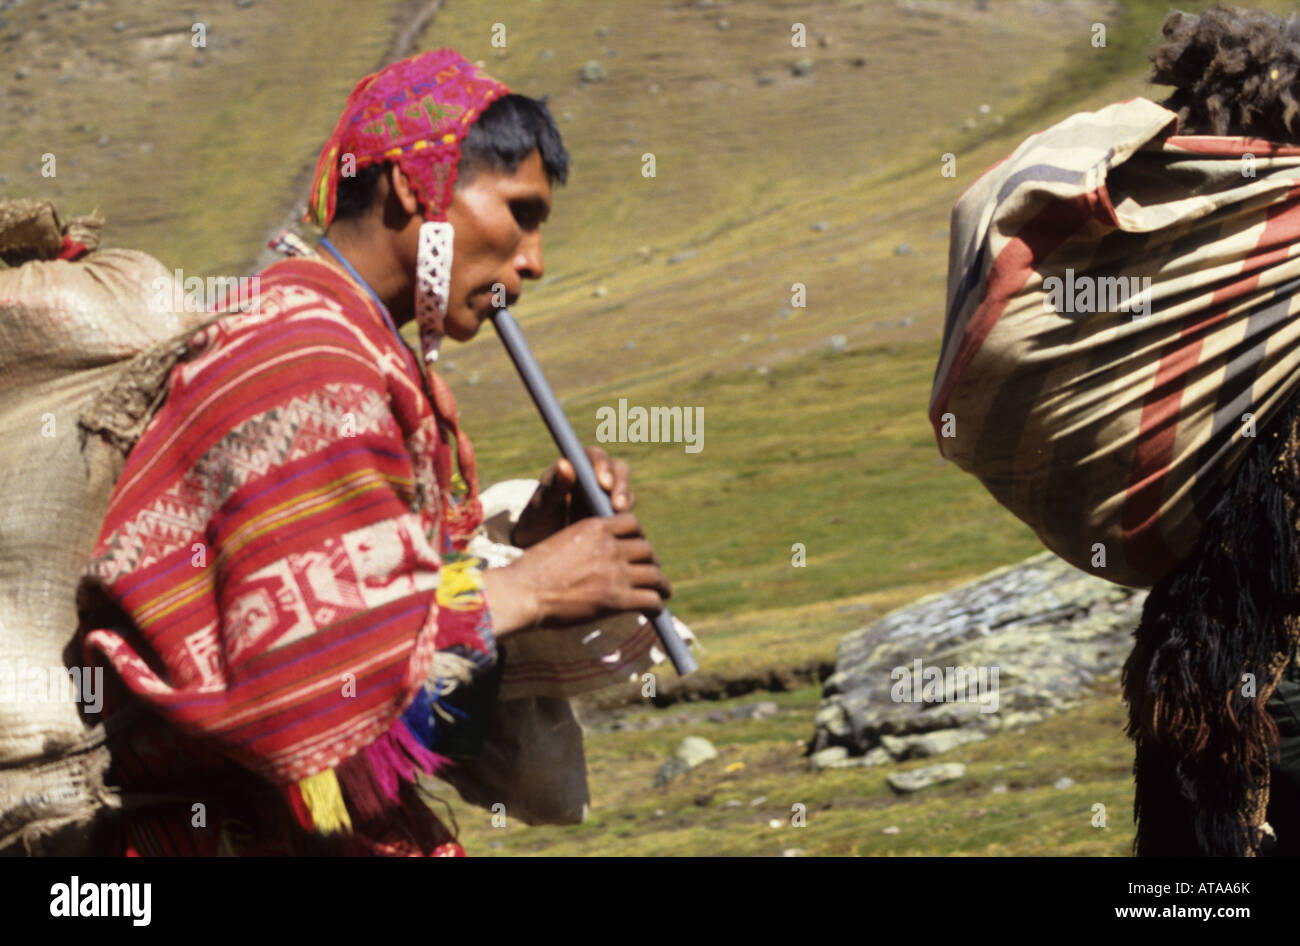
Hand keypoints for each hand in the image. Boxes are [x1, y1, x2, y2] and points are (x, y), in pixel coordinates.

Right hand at [482, 513, 670, 636]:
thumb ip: (587, 543)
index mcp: (595, 527)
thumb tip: (601, 555)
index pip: (633, 523)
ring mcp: (615, 573)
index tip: (639, 548)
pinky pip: (651, 600)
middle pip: (647, 549)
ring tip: (663, 592)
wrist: (523, 592)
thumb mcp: (563, 540)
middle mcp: (609, 546)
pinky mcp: (617, 599)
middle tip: (651, 573)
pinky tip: (654, 611)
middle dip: (651, 562)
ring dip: (661, 585)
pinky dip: (656, 606)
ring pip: (654, 575)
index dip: (639, 536)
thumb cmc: (535, 570)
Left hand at [510, 446, 633, 548]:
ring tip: (618, 514)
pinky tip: (619, 529)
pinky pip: (626, 513)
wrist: (539, 547)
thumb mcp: (541, 507)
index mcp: (575, 467)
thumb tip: (564, 463)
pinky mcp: (613, 515)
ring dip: (625, 500)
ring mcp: (605, 496)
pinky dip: (626, 519)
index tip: (603, 483)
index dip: (603, 465)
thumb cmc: (536, 522)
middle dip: (620, 484)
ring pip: (625, 490)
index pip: (594, 456)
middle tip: (617, 504)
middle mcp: (594, 478)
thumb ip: (554, 487)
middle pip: (617, 470)